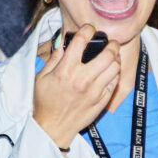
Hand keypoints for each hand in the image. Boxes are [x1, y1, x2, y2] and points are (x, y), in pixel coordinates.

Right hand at [31, 21, 122, 148]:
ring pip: (115, 67)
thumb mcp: (42, 77)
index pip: (81, 41)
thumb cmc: (45, 102)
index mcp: (66, 71)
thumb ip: (54, 59)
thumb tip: (64, 45)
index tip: (89, 29)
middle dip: (111, 43)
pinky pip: (115, 82)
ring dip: (115, 58)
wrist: (53, 128)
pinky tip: (109, 71)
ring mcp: (95, 91)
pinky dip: (115, 73)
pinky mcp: (102, 100)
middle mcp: (83, 79)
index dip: (87, 30)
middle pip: (108, 53)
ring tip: (111, 56)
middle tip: (110, 42)